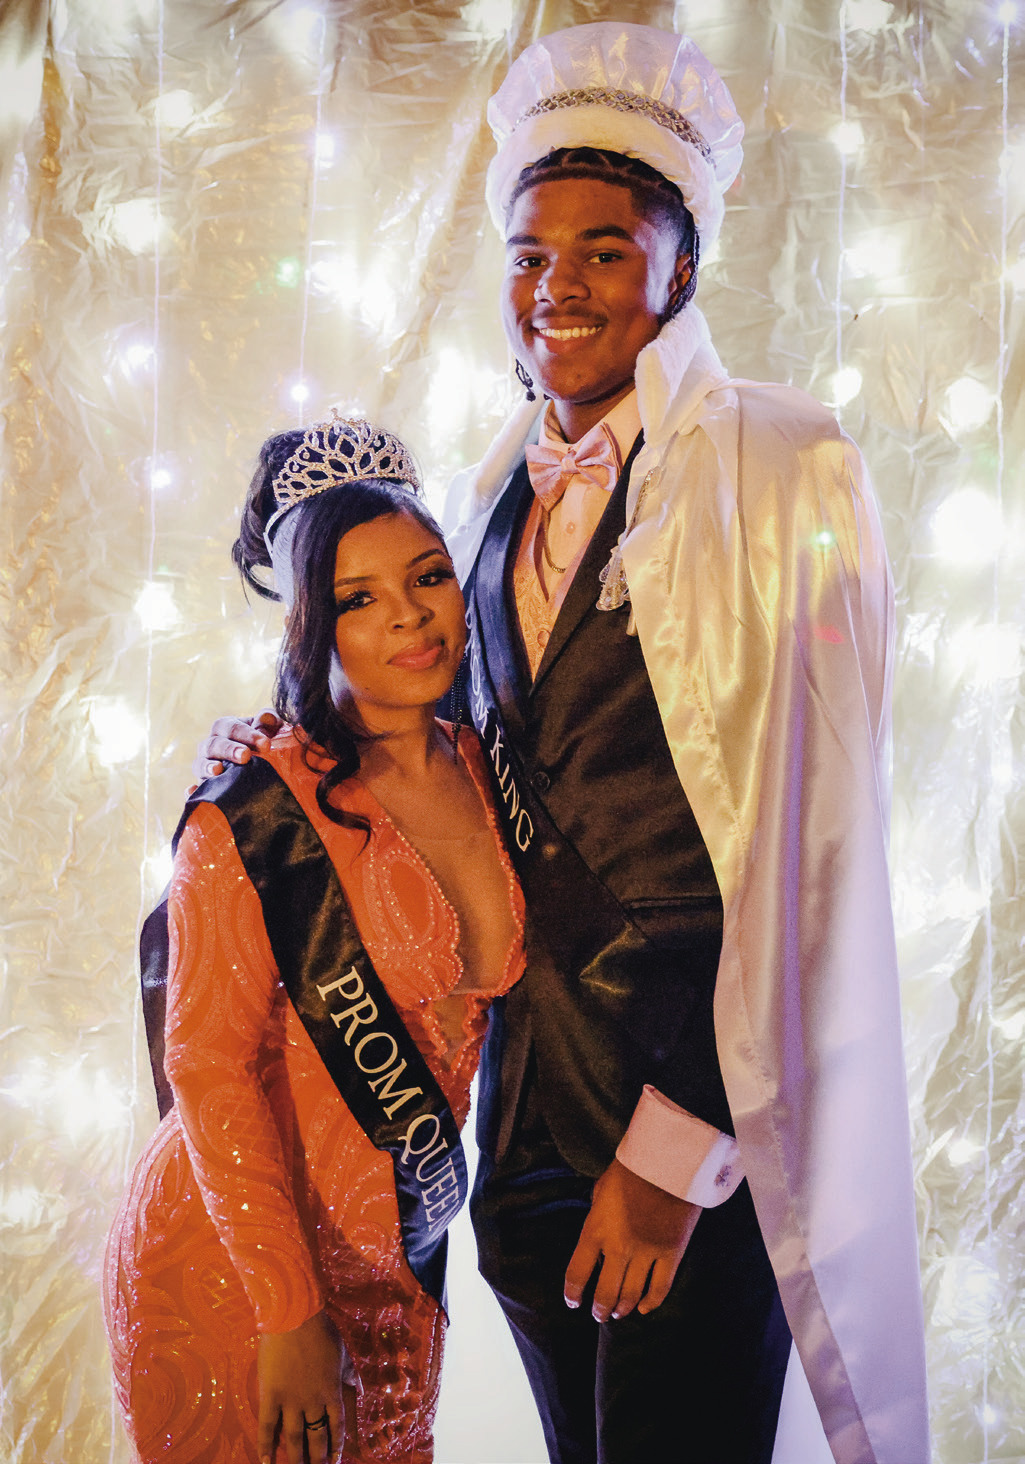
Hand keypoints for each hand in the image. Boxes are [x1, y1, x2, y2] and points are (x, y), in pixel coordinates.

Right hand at [191, 709, 282, 782]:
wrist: (267, 767)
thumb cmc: (266, 742)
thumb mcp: (271, 728)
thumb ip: (269, 720)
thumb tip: (266, 718)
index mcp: (225, 728)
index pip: (231, 727)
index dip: (247, 734)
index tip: (265, 744)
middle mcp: (211, 746)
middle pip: (213, 745)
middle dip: (229, 750)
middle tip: (245, 756)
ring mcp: (205, 766)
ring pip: (199, 765)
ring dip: (207, 767)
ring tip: (218, 770)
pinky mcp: (205, 787)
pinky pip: (194, 790)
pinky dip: (192, 791)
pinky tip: (193, 792)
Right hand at [257, 1310, 348, 1463]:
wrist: (294, 1317)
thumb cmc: (321, 1331)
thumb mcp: (342, 1351)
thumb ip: (349, 1374)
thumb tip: (358, 1388)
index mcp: (332, 1390)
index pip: (337, 1426)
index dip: (336, 1445)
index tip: (335, 1461)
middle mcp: (313, 1401)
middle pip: (317, 1437)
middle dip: (317, 1458)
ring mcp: (291, 1400)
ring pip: (294, 1437)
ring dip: (295, 1458)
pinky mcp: (270, 1395)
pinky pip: (267, 1426)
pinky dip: (266, 1446)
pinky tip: (266, 1462)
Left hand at [564, 1157, 700, 1322]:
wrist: (668, 1160)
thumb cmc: (632, 1168)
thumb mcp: (602, 1188)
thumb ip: (597, 1214)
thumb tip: (598, 1233)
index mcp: (595, 1229)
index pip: (577, 1273)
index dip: (573, 1293)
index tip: (574, 1302)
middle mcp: (618, 1247)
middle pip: (605, 1292)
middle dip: (599, 1309)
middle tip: (598, 1315)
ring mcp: (646, 1253)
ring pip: (631, 1295)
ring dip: (622, 1309)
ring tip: (618, 1314)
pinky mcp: (671, 1253)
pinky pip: (660, 1288)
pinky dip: (650, 1303)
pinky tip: (643, 1308)